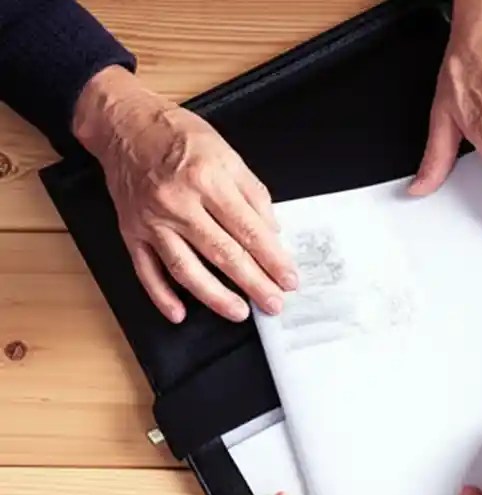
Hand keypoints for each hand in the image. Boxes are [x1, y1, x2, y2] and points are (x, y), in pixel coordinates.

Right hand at [73, 66, 296, 323]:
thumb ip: (253, 194)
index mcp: (208, 180)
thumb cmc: (179, 137)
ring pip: (185, 268)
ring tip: (238, 312)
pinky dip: (161, 295)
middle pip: (222, 253)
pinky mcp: (131, 231)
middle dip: (253, 283)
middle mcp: (178, 203)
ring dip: (214, 296)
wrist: (124, 125)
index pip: (248, 230)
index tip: (289, 279)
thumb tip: (272, 232)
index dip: (272, 259)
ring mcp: (152, 220)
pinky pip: (145, 270)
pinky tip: (179, 313)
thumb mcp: (227, 154)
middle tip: (274, 304)